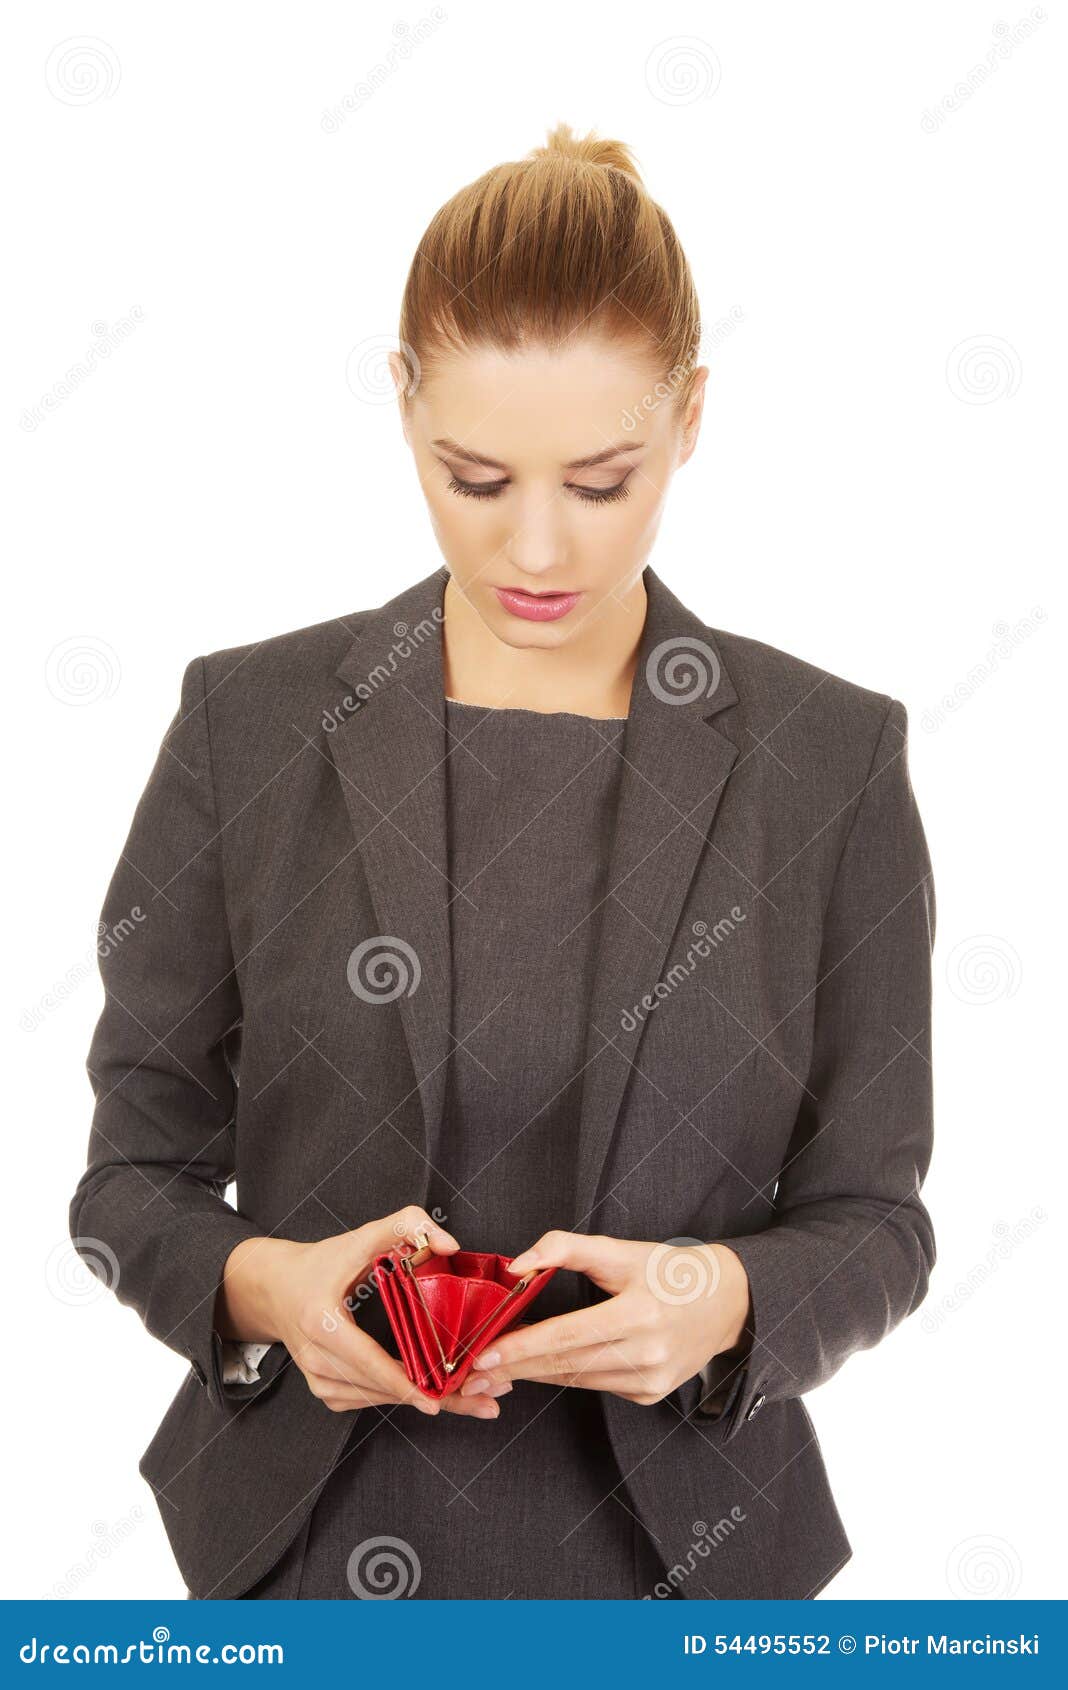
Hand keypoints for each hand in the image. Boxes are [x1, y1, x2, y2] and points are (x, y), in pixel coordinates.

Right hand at [216, 1207, 509, 1418]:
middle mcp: (315, 1358)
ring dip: (421, 1402)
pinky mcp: (324, 1390)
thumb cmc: (322, 1262)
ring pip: (376, 1399)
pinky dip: (399, 1398)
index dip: (403, 1382)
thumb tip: (450, 1244)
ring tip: (471, 1401)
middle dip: (432, 1396)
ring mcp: (317, 1379)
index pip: (367, 1360)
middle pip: (379, 1388)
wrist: (275, 1289)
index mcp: (322, 1322)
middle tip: (481, 1402)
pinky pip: (367, 1400)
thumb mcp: (361, 1236)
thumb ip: (407, 1226)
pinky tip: (433, 1394)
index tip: (437, 1398)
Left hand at [459, 1232, 750, 1405]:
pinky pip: (595, 1385)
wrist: (726, 1302)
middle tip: (470, 1372)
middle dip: (514, 1368)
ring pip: (576, 1380)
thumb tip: (519, 1263)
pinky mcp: (650, 1394)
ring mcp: (650, 1380)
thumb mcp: (621, 1249)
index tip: (484, 1354)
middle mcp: (647, 1353)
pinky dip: (564, 1376)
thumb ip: (567, 1248)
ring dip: (533, 1375)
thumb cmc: (669, 1270)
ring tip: (493, 1372)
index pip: (567, 1335)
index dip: (522, 1347)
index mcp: (639, 1313)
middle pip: (565, 1364)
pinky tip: (537, 1370)